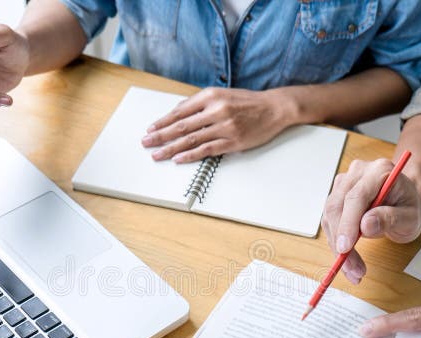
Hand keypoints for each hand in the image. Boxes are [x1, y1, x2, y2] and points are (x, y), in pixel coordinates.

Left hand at [141, 87, 290, 163]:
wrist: (274, 108)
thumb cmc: (246, 102)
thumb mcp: (222, 94)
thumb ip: (200, 103)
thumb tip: (177, 114)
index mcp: (211, 96)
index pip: (180, 111)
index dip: (162, 122)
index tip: (150, 129)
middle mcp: (216, 110)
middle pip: (181, 126)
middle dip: (161, 136)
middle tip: (146, 143)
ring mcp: (225, 126)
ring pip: (191, 139)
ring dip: (171, 148)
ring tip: (157, 155)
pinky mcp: (233, 141)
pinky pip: (207, 149)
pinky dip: (191, 155)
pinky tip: (178, 159)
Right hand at [321, 158, 420, 283]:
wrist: (402, 199)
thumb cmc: (407, 206)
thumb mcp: (410, 217)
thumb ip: (391, 218)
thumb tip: (366, 225)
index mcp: (379, 171)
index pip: (356, 196)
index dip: (348, 223)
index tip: (346, 248)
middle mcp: (358, 173)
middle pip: (337, 205)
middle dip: (340, 239)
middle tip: (350, 266)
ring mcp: (344, 183)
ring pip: (329, 215)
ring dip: (336, 245)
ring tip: (352, 268)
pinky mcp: (336, 196)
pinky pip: (329, 221)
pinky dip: (336, 243)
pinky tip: (346, 259)